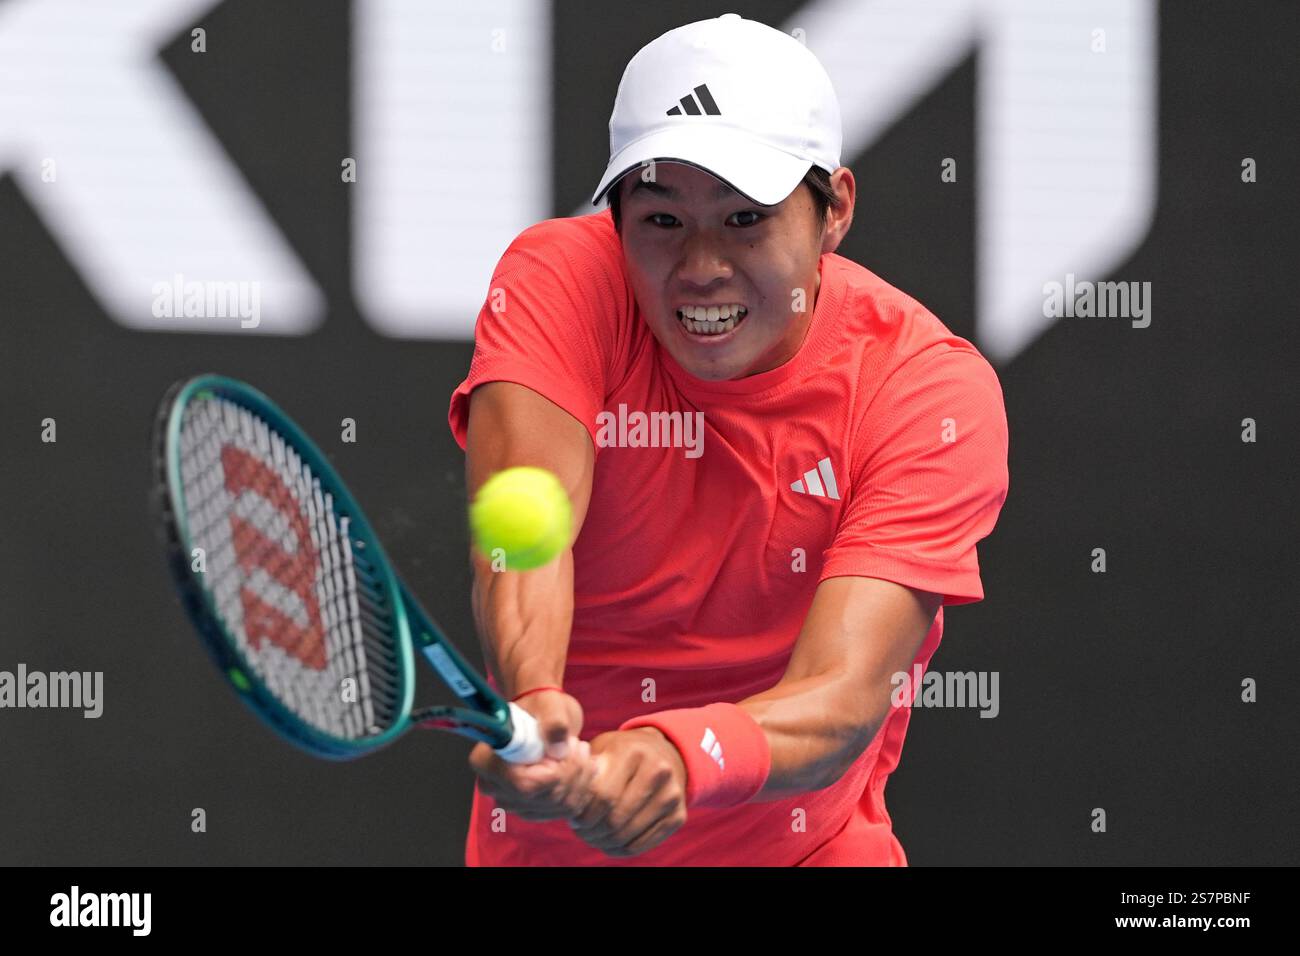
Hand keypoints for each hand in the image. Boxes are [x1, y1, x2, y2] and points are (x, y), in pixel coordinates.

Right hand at [468, 690, 598, 821]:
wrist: (544, 714)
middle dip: (571, 773)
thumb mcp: (549, 706)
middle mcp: (495, 787)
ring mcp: (513, 801)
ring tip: (582, 752)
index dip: (553, 774)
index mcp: (486, 760)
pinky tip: (584, 767)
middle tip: (580, 745)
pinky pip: (563, 810)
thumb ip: (554, 723)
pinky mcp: (532, 808)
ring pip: (556, 806)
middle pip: (541, 799)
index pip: (523, 785)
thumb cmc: (542, 704)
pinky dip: (580, 789)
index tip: (569, 747)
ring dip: (579, 779)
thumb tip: (558, 750)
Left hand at [567, 727, 687, 857]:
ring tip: (592, 836)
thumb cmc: (622, 753)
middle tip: (581, 831)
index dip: (584, 814)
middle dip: (592, 831)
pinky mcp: (678, 816)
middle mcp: (658, 771)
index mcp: (634, 752)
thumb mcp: (603, 748)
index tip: (573, 819)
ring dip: (603, 842)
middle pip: (616, 818)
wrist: (665, 753)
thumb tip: (566, 797)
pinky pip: (642, 844)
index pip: (603, 795)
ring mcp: (672, 795)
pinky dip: (620, 849)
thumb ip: (585, 768)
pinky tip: (609, 842)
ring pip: (627, 835)